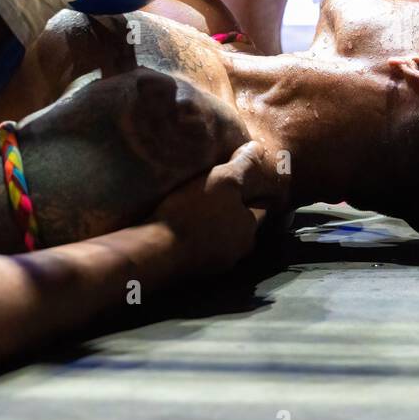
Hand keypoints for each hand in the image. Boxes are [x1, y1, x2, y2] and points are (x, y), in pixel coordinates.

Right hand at [153, 140, 285, 274]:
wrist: (157, 251)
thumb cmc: (194, 213)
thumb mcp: (222, 180)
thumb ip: (243, 165)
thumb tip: (258, 148)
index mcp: (250, 229)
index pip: (261, 208)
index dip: (254, 193)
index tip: (246, 183)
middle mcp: (239, 251)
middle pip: (241, 226)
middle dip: (234, 212)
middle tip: (220, 195)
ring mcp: (216, 264)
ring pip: (222, 239)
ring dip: (215, 227)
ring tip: (200, 210)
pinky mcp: (193, 271)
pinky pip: (202, 249)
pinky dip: (198, 238)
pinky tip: (185, 227)